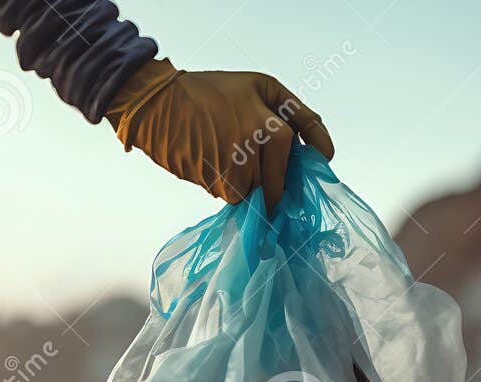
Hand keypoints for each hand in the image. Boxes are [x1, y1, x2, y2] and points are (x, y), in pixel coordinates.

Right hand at [107, 59, 334, 213]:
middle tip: (262, 168)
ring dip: (251, 183)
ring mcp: (234, 171)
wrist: (160, 105)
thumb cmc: (213, 91)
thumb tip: (321, 151)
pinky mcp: (215, 185)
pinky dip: (230, 186)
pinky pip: (234, 196)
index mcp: (270, 126)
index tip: (306, 175)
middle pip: (278, 183)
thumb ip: (296, 114)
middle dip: (275, 181)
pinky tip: (217, 163)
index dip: (304, 171)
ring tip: (231, 155)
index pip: (297, 161)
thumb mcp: (261, 86)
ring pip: (256, 192)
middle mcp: (254, 152)